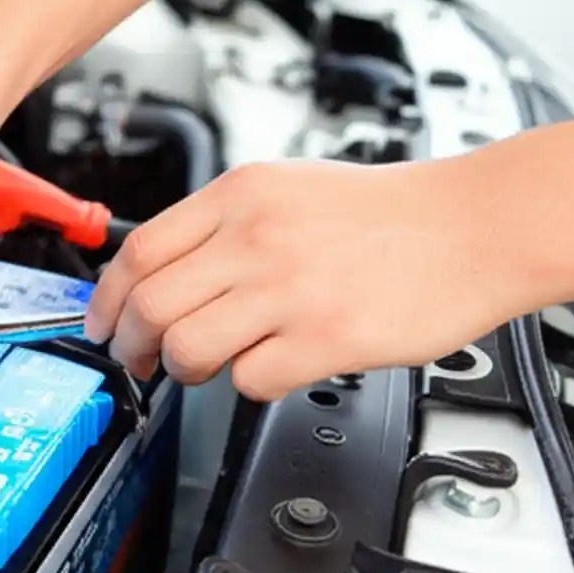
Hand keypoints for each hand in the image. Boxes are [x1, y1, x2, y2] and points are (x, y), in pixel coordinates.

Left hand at [84, 158, 530, 400]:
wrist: (472, 226)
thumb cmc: (385, 212)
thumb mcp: (286, 188)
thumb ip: (220, 225)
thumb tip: (157, 274)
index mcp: (240, 195)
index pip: (140, 251)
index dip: (106, 298)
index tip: (101, 323)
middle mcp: (256, 238)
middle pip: (151, 305)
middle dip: (131, 345)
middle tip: (137, 359)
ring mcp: (290, 289)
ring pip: (188, 348)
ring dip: (183, 370)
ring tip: (201, 366)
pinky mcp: (327, 337)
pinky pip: (250, 380)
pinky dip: (247, 384)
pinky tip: (266, 367)